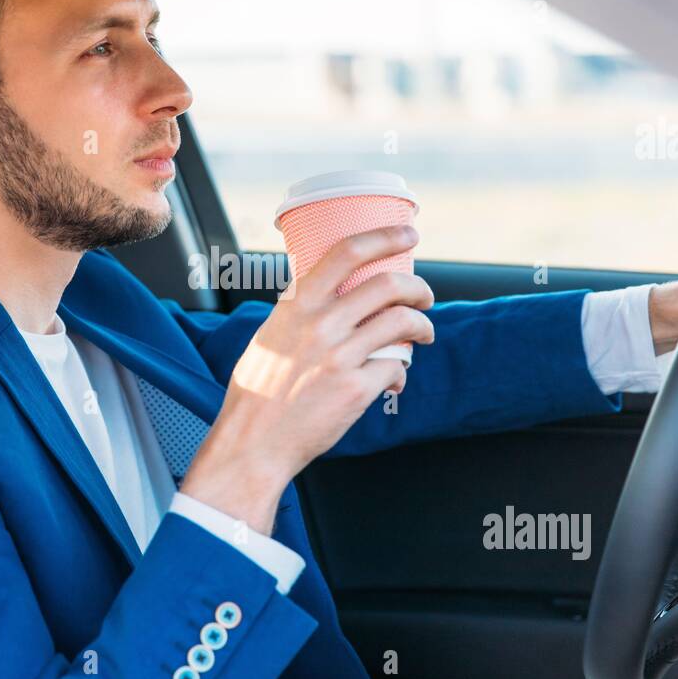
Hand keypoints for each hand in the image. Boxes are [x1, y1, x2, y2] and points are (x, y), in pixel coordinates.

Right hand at [180, 225, 434, 532]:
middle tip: (424, 295)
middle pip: (388, 286)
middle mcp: (321, 325)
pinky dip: (401, 370)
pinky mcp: (356, 390)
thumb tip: (314, 290)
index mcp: (298, 306)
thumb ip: (295, 312)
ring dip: (422, 325)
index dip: (384, 237)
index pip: (346, 253)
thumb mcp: (268, 337)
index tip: (407, 234)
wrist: (253, 443)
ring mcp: (341, 357)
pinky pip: (397, 366)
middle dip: (418, 287)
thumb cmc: (255, 394)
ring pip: (402, 323)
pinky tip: (395, 378)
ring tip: (423, 332)